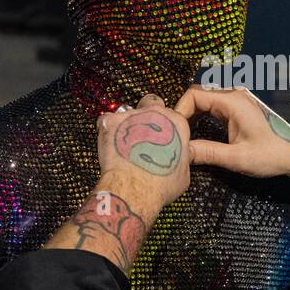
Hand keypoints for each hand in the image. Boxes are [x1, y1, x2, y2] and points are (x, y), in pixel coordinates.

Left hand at [96, 94, 191, 218]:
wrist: (135, 187)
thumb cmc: (158, 183)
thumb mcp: (183, 173)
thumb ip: (179, 157)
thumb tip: (176, 160)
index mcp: (176, 123)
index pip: (172, 114)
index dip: (165, 126)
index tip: (161, 136)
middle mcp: (156, 113)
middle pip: (151, 102)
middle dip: (147, 113)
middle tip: (144, 132)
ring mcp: (132, 115)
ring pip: (127, 111)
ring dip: (126, 123)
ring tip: (124, 142)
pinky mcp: (111, 121)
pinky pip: (106, 119)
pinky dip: (106, 129)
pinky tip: (110, 143)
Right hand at [174, 86, 289, 178]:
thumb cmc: (270, 155)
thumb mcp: (236, 158)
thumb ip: (207, 153)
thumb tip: (180, 153)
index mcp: (233, 102)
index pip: (194, 95)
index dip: (179, 110)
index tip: (173, 131)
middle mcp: (234, 96)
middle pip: (197, 96)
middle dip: (182, 113)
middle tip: (173, 134)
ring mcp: (236, 101)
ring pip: (203, 101)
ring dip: (191, 115)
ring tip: (180, 135)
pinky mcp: (237, 110)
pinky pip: (212, 107)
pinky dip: (200, 117)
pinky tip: (195, 133)